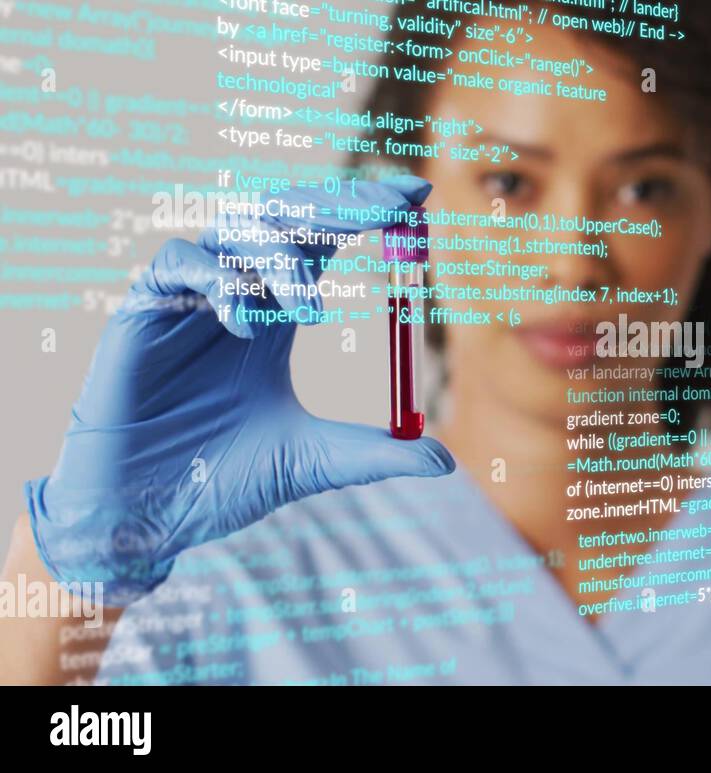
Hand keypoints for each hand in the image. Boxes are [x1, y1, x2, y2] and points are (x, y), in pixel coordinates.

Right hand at [24, 176, 453, 605]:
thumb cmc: (221, 481)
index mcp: (278, 312)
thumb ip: (375, 454)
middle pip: (287, 217)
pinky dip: (220, 280)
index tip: (418, 196)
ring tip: (309, 308)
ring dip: (282, 256)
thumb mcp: (312, 462)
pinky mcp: (143, 311)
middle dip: (340, 205)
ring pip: (237, 230)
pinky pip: (179, 262)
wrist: (146, 516)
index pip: (325, 239)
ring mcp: (189, 298)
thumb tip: (446, 463)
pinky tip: (247, 324)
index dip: (366, 209)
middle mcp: (237, 292)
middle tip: (387, 207)